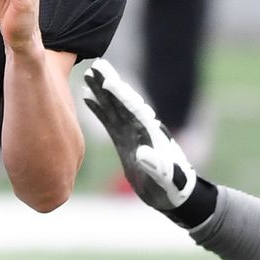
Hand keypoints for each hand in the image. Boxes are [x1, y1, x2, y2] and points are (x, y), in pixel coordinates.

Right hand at [81, 61, 201, 216]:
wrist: (173, 194)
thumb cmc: (173, 187)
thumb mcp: (165, 178)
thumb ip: (156, 166)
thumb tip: (142, 153)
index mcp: (150, 133)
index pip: (134, 110)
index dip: (121, 96)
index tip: (108, 81)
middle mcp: (140, 128)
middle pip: (122, 101)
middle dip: (109, 84)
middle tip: (95, 65)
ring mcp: (131, 133)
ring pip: (114, 107)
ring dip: (101, 91)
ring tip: (87, 74)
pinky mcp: (124, 140)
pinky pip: (109, 120)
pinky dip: (98, 108)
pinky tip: (86, 97)